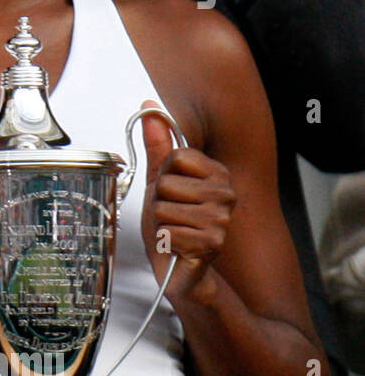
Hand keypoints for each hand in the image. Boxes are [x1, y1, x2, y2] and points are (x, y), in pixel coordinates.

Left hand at [138, 103, 235, 303]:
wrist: (178, 270)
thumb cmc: (170, 226)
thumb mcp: (159, 182)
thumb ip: (158, 145)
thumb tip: (150, 106)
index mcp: (215, 174)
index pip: (175, 157)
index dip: (162, 177)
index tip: (170, 192)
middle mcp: (225, 193)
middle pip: (166, 183)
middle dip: (158, 203)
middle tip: (170, 217)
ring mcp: (221, 219)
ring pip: (164, 208)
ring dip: (161, 224)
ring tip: (174, 232)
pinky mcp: (212, 243)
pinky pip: (169, 232)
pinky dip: (165, 243)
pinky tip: (178, 247)